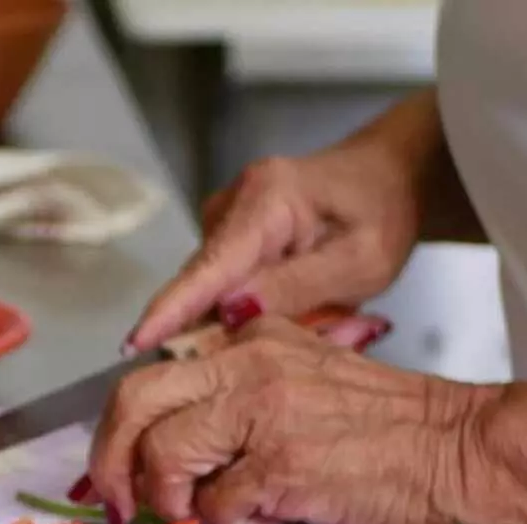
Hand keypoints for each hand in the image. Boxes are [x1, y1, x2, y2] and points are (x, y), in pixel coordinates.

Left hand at [88, 315, 491, 523]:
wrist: (459, 448)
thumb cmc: (388, 429)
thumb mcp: (302, 380)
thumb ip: (237, 400)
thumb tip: (166, 454)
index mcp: (250, 341)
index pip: (151, 375)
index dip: (119, 433)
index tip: (118, 475)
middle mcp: (248, 364)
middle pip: (135, 402)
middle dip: (112, 463)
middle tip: (121, 505)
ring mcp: (263, 412)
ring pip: (165, 455)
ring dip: (175, 500)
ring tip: (212, 513)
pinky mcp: (281, 463)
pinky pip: (216, 506)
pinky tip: (269, 517)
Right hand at [126, 103, 436, 353]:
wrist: (389, 178)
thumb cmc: (383, 212)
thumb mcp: (360, 261)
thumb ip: (296, 287)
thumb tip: (229, 313)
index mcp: (265, 199)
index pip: (208, 267)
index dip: (171, 310)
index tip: (136, 343)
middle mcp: (231, 205)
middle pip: (207, 289)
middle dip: (239, 330)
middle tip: (317, 332)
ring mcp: (224, 221)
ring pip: (218, 296)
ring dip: (258, 321)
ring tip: (330, 312)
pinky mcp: (226, 240)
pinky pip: (227, 291)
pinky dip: (261, 309)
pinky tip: (309, 303)